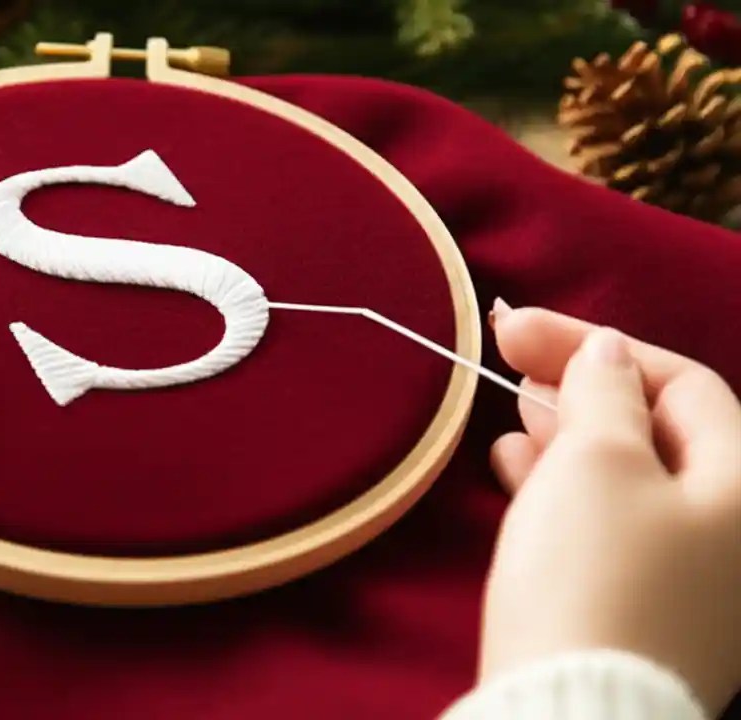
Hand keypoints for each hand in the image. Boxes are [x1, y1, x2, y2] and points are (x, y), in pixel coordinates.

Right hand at [483, 302, 740, 715]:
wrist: (570, 708)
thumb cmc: (592, 573)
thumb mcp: (596, 460)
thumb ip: (604, 393)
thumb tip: (607, 354)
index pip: (684, 385)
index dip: (599, 346)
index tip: (517, 330)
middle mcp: (733, 532)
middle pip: (662, 433)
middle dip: (581, 390)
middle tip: (510, 362)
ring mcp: (693, 579)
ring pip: (632, 481)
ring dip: (567, 438)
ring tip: (509, 417)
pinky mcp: (647, 611)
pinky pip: (614, 527)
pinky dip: (566, 492)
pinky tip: (516, 471)